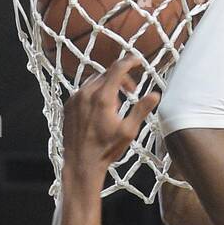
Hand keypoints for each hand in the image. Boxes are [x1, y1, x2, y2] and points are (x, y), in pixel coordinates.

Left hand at [62, 59, 159, 173]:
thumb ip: (141, 110)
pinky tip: (100, 109)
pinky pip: (83, 91)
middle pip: (106, 74)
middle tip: (131, 92)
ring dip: (107, 86)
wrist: (81, 163)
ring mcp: (75, 99)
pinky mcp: (68, 105)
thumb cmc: (106, 150)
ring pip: (94, 81)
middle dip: (121, 79)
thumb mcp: (128, 131)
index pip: (118, 69)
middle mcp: (86, 93)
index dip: (130, 61)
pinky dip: (94, 93)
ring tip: (115, 105)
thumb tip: (155, 94)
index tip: (138, 61)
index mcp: (103, 98)